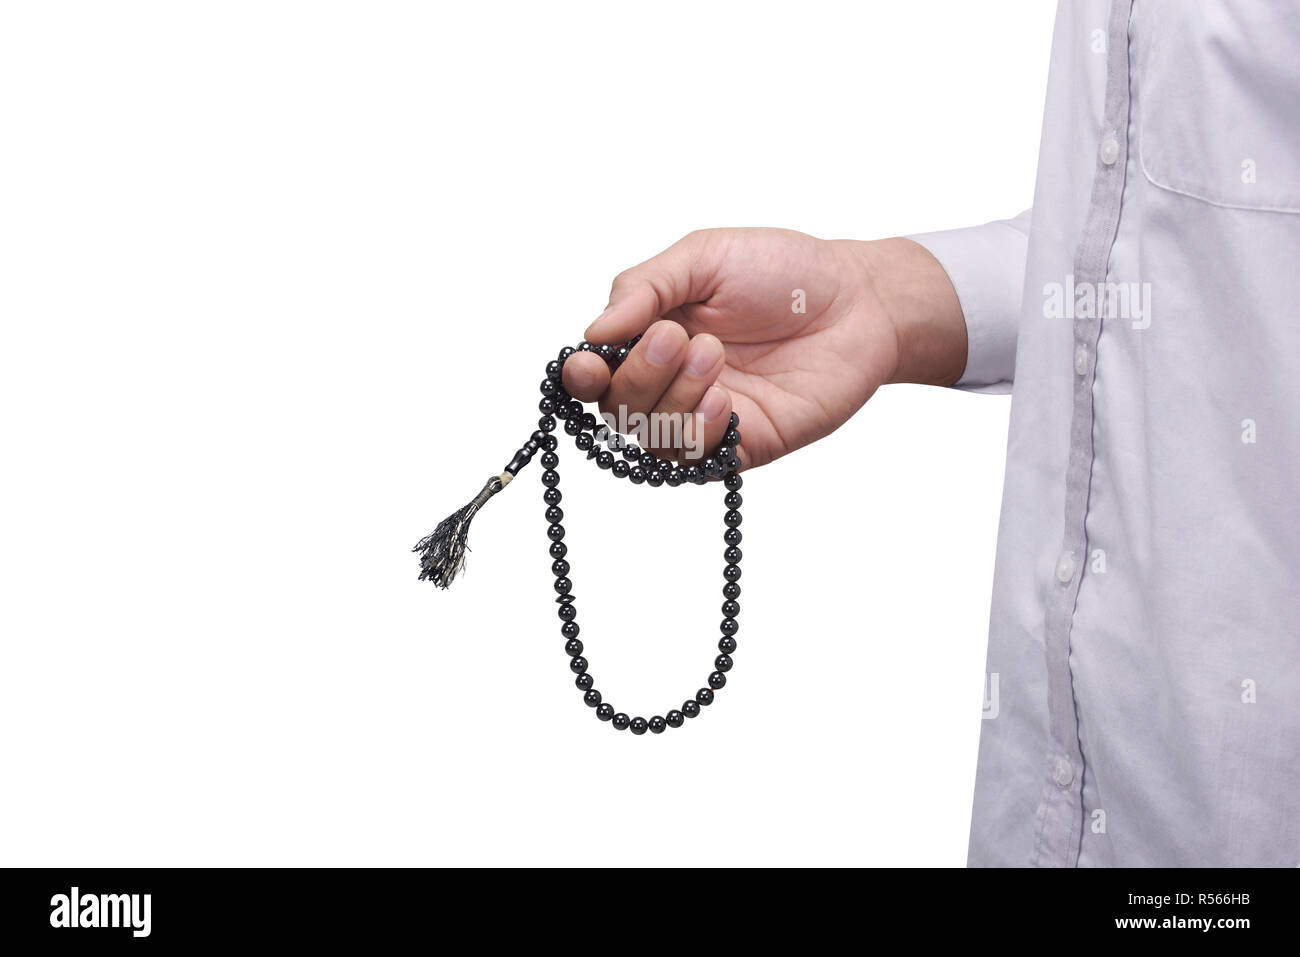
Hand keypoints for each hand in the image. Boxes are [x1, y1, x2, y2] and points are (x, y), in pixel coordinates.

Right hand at [562, 228, 964, 469]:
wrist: (858, 298)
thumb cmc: (782, 269)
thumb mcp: (703, 257)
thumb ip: (644, 288)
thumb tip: (593, 332)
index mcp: (650, 334)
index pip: (596, 373)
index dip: (581, 376)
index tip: (588, 366)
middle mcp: (670, 381)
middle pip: (618, 408)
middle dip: (640, 375)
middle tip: (680, 337)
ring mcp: (705, 416)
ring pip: (652, 437)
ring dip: (673, 398)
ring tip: (716, 354)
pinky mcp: (743, 443)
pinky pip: (698, 459)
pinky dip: (698, 432)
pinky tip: (724, 400)